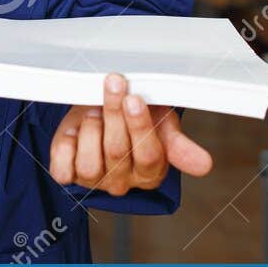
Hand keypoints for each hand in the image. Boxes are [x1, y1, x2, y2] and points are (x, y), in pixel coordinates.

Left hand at [49, 73, 213, 195]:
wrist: (103, 111)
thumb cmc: (136, 117)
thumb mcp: (161, 124)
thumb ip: (179, 145)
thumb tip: (205, 166)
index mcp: (151, 172)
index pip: (149, 155)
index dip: (140, 126)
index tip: (134, 98)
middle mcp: (123, 182)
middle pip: (118, 152)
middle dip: (114, 113)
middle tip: (114, 84)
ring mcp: (94, 181)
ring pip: (89, 164)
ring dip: (90, 129)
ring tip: (94, 108)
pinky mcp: (68, 175)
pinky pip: (62, 169)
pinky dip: (67, 145)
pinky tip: (76, 129)